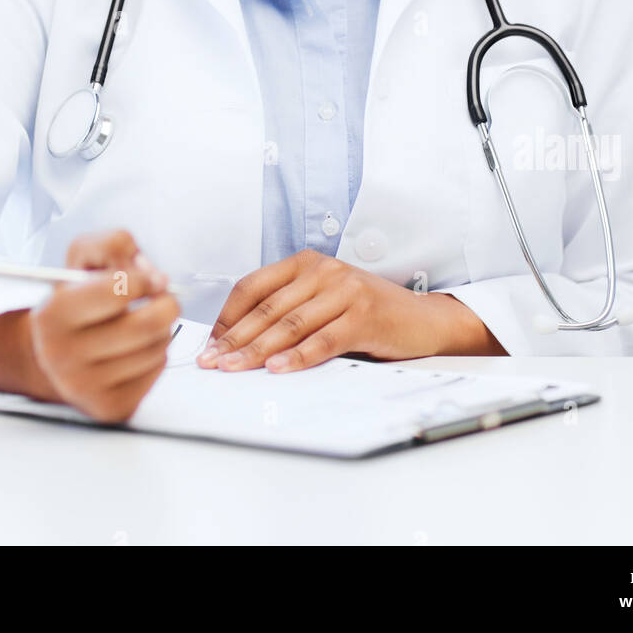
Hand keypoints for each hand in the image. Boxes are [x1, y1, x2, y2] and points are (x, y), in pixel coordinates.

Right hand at [27, 229, 179, 422]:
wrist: (54, 352)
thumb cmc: (77, 298)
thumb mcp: (82, 257)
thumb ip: (114, 245)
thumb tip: (153, 275)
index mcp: (53, 313)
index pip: (119, 289)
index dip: (144, 278)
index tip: (148, 278)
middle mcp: (62, 354)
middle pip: (147, 325)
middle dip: (166, 304)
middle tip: (162, 298)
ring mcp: (84, 387)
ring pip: (157, 348)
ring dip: (162, 329)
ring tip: (142, 322)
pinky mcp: (108, 408)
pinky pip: (156, 371)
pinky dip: (156, 354)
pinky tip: (136, 349)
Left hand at [196, 250, 503, 371]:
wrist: (421, 318)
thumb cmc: (367, 312)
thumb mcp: (324, 299)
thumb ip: (289, 309)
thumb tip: (238, 339)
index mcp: (306, 262)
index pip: (253, 286)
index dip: (228, 316)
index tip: (211, 344)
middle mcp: (323, 271)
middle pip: (267, 309)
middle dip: (235, 339)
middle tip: (212, 362)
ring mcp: (344, 292)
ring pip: (289, 325)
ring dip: (257, 351)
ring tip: (234, 369)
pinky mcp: (363, 316)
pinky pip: (322, 340)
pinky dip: (298, 357)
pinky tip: (278, 370)